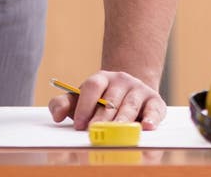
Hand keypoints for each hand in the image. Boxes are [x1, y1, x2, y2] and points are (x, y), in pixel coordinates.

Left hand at [48, 70, 165, 130]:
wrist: (130, 92)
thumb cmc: (100, 101)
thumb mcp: (80, 99)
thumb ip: (63, 104)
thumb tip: (56, 116)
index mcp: (101, 78)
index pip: (92, 87)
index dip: (84, 106)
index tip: (79, 125)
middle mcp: (121, 80)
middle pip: (111, 100)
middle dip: (102, 119)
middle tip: (96, 133)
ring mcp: (139, 89)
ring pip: (130, 105)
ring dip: (123, 121)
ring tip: (116, 133)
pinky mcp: (155, 101)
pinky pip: (153, 109)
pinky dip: (151, 119)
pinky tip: (146, 127)